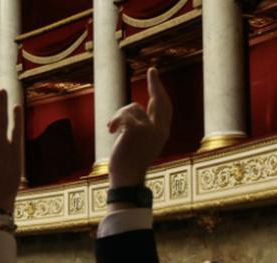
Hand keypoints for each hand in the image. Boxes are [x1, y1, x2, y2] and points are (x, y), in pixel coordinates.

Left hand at [107, 67, 171, 188]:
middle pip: (160, 100)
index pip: (164, 108)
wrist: (126, 177)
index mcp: (162, 132)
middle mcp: (160, 129)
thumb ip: (144, 127)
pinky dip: (115, 120)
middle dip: (156, 84)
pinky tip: (111, 131)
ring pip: (133, 107)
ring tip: (113, 129)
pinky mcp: (137, 129)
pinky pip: (124, 114)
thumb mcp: (141, 143)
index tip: (156, 81)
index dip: (160, 93)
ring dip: (119, 116)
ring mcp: (150, 129)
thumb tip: (138, 109)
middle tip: (153, 70)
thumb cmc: (129, 163)